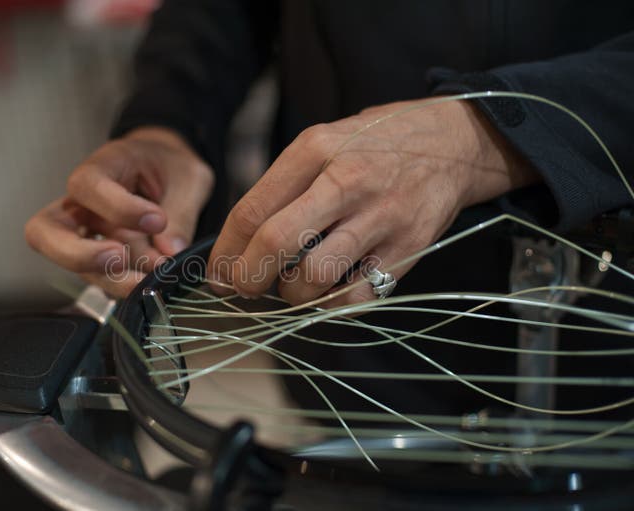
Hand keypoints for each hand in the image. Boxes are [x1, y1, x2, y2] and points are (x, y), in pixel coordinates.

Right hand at [25, 127, 213, 295]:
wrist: (170, 174)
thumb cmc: (171, 167)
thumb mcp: (188, 178)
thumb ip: (180, 211)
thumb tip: (170, 250)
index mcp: (101, 167)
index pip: (86, 186)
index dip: (118, 208)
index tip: (156, 220)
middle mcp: (81, 204)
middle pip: (44, 232)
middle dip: (79, 254)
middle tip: (119, 257)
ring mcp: (85, 236)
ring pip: (74, 266)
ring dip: (115, 278)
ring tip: (153, 276)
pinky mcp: (99, 261)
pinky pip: (101, 280)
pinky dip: (125, 286)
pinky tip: (152, 282)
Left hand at [207, 98, 538, 306]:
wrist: (454, 142)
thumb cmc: (376, 144)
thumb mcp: (324, 142)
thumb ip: (283, 187)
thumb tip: (239, 245)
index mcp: (315, 150)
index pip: (252, 210)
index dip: (226, 252)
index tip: (218, 273)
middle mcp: (346, 182)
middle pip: (276, 244)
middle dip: (247, 279)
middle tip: (244, 290)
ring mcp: (381, 217)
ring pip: (314, 277)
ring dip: (290, 296)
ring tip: (291, 288)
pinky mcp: (408, 248)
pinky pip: (355, 298)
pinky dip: (331, 306)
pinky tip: (329, 293)